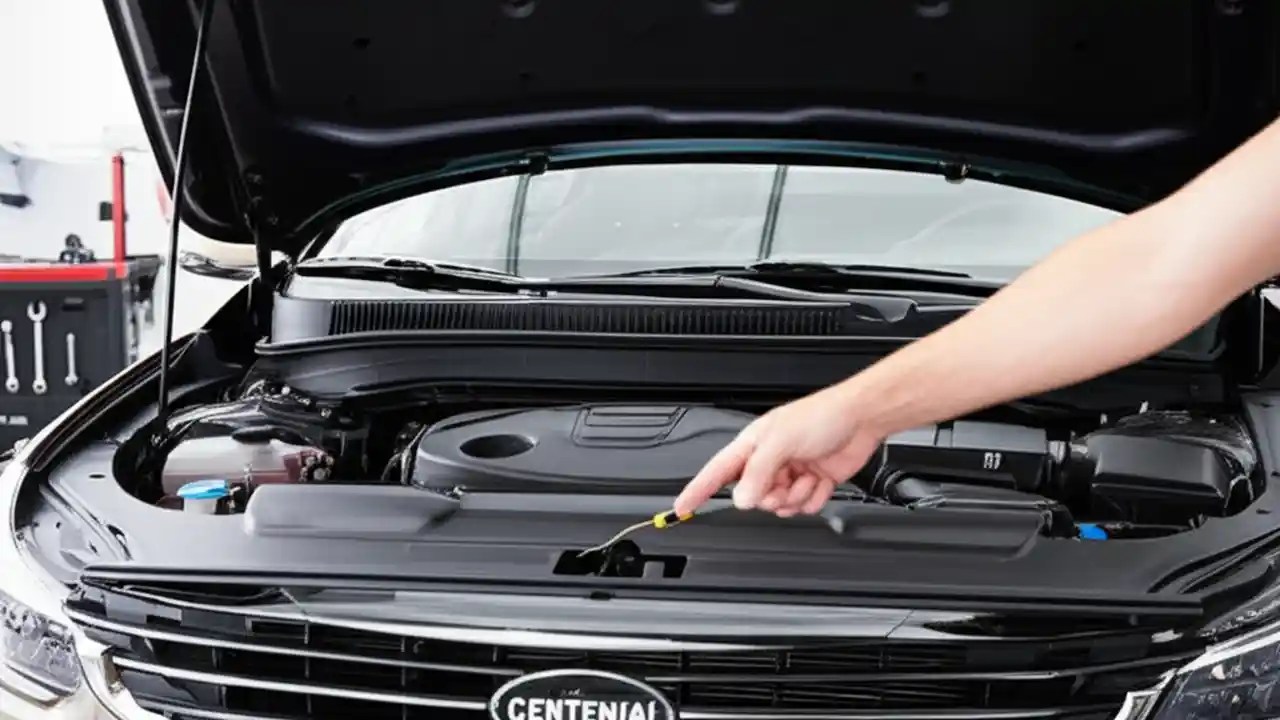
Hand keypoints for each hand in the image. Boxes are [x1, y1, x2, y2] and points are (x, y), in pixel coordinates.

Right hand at [674, 383, 883, 516]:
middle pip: (752, 497)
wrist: (860, 419)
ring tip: (806, 477)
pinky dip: (813, 498)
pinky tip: (820, 480)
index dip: (698, 490)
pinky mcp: (811, 482)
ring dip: (794, 497)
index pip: (717, 472)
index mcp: (753, 445)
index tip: (682, 507)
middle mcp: (769, 460)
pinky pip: (803, 506)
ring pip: (779, 505)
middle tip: (782, 483)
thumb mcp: (781, 441)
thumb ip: (757, 473)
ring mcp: (790, 472)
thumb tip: (740, 500)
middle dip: (769, 496)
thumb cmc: (821, 416)